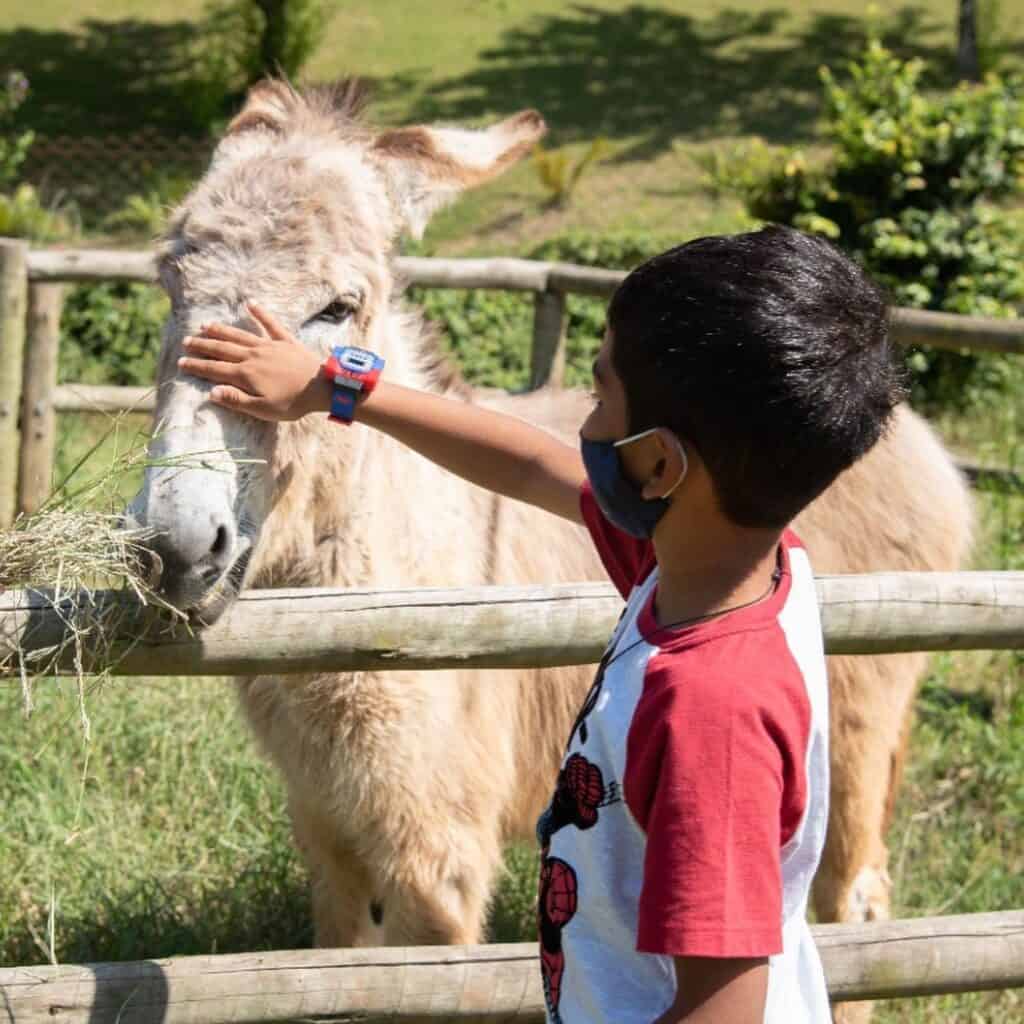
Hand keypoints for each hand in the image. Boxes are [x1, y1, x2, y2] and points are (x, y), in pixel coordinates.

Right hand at [178, 303, 328, 420]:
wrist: (323, 387)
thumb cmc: (293, 403)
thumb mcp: (263, 409)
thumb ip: (237, 400)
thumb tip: (211, 392)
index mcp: (246, 374)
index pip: (214, 369)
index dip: (197, 366)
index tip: (181, 362)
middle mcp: (253, 356)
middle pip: (222, 348)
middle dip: (202, 345)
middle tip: (186, 341)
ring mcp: (269, 346)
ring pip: (239, 335)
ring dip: (221, 330)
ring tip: (205, 326)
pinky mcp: (285, 341)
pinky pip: (270, 324)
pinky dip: (260, 312)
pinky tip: (250, 303)